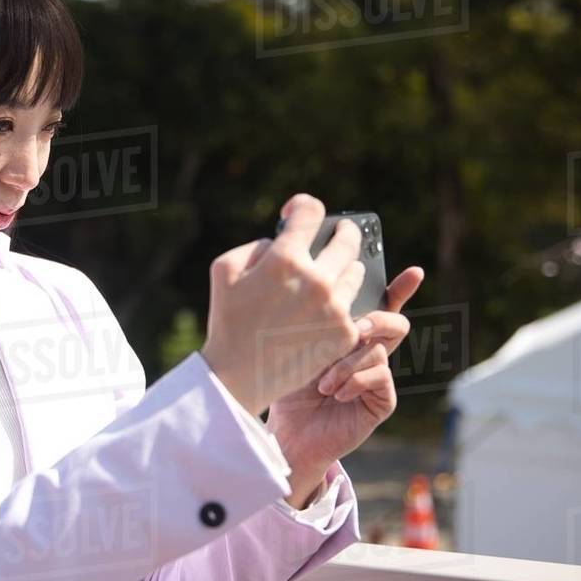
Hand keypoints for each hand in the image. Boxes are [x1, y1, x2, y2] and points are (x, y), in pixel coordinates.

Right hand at [200, 194, 365, 416]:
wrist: (238, 375)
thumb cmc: (227, 319)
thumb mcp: (224, 269)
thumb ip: (256, 246)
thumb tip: (280, 243)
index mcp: (286, 259)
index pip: (311, 211)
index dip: (303, 205)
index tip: (298, 211)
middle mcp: (317, 279)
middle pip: (348, 239)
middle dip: (343, 230)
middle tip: (341, 231)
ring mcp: (335, 307)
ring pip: (356, 272)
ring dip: (345, 268)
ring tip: (334, 272)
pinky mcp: (345, 333)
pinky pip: (354, 306)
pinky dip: (341, 303)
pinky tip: (327, 307)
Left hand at [265, 266, 425, 490]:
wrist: (287, 432)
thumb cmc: (287, 386)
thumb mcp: (296, 346)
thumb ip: (315, 322)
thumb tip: (321, 289)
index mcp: (350, 335)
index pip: (379, 306)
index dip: (400, 288)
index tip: (415, 272)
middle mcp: (369, 352)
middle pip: (394, 322)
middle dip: (377, 319)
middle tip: (358, 327)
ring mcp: (378, 376)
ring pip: (377, 351)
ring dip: (347, 364)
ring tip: (323, 382)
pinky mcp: (382, 400)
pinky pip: (381, 377)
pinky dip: (355, 382)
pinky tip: (335, 394)